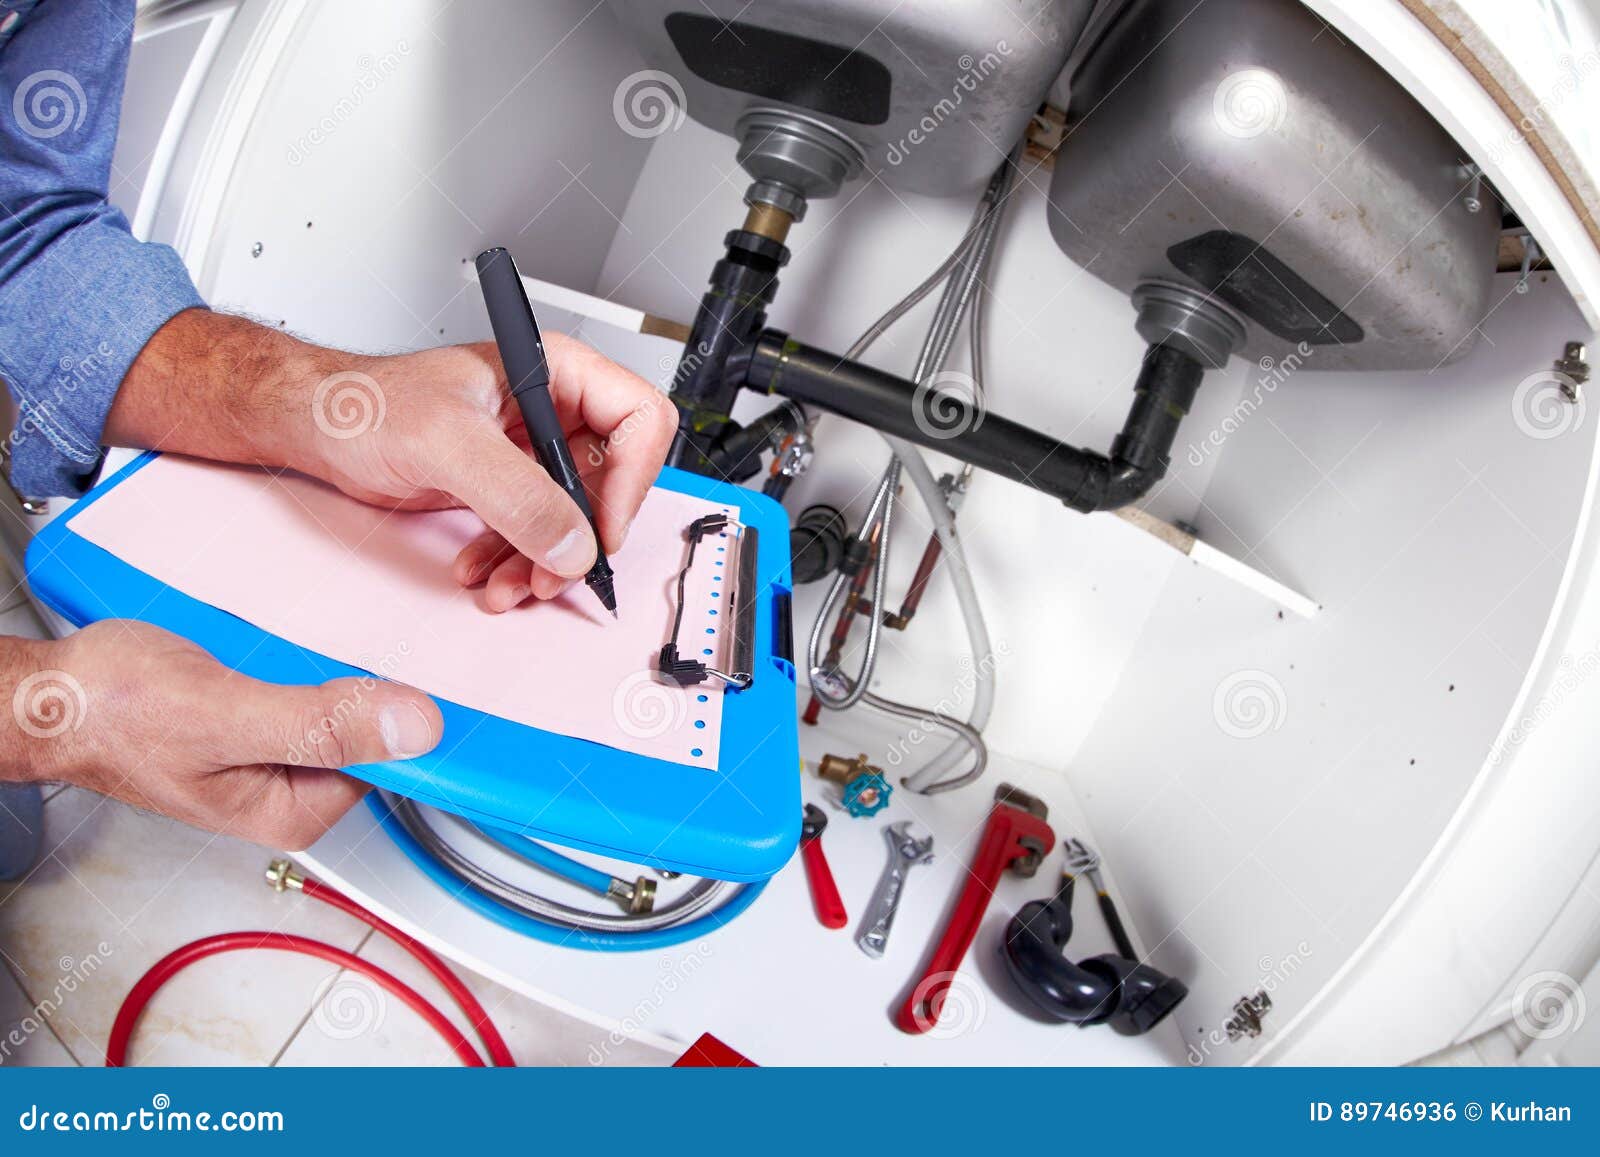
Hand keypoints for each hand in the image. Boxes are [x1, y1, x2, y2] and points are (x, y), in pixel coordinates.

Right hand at [0, 622, 441, 849]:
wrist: (45, 690)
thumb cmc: (110, 713)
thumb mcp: (227, 716)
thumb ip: (321, 724)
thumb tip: (417, 727)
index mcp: (294, 807)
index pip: (397, 768)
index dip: (421, 718)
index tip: (446, 672)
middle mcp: (290, 784)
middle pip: (375, 731)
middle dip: (383, 684)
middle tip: (387, 634)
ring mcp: (273, 745)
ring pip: (344, 699)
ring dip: (346, 661)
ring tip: (335, 626)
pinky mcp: (256, 709)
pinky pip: (309, 677)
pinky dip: (311, 651)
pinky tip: (301, 629)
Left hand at [304, 335, 676, 611]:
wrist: (316, 427)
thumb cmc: (365, 403)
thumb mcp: (446, 443)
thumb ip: (515, 493)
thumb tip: (573, 541)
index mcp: (555, 372)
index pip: (639, 420)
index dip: (631, 479)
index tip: (600, 528)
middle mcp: (554, 409)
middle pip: (611, 482)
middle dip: (579, 537)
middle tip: (551, 573)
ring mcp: (533, 451)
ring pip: (575, 518)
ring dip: (544, 561)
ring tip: (506, 584)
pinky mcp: (509, 486)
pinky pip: (538, 533)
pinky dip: (516, 561)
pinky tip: (483, 570)